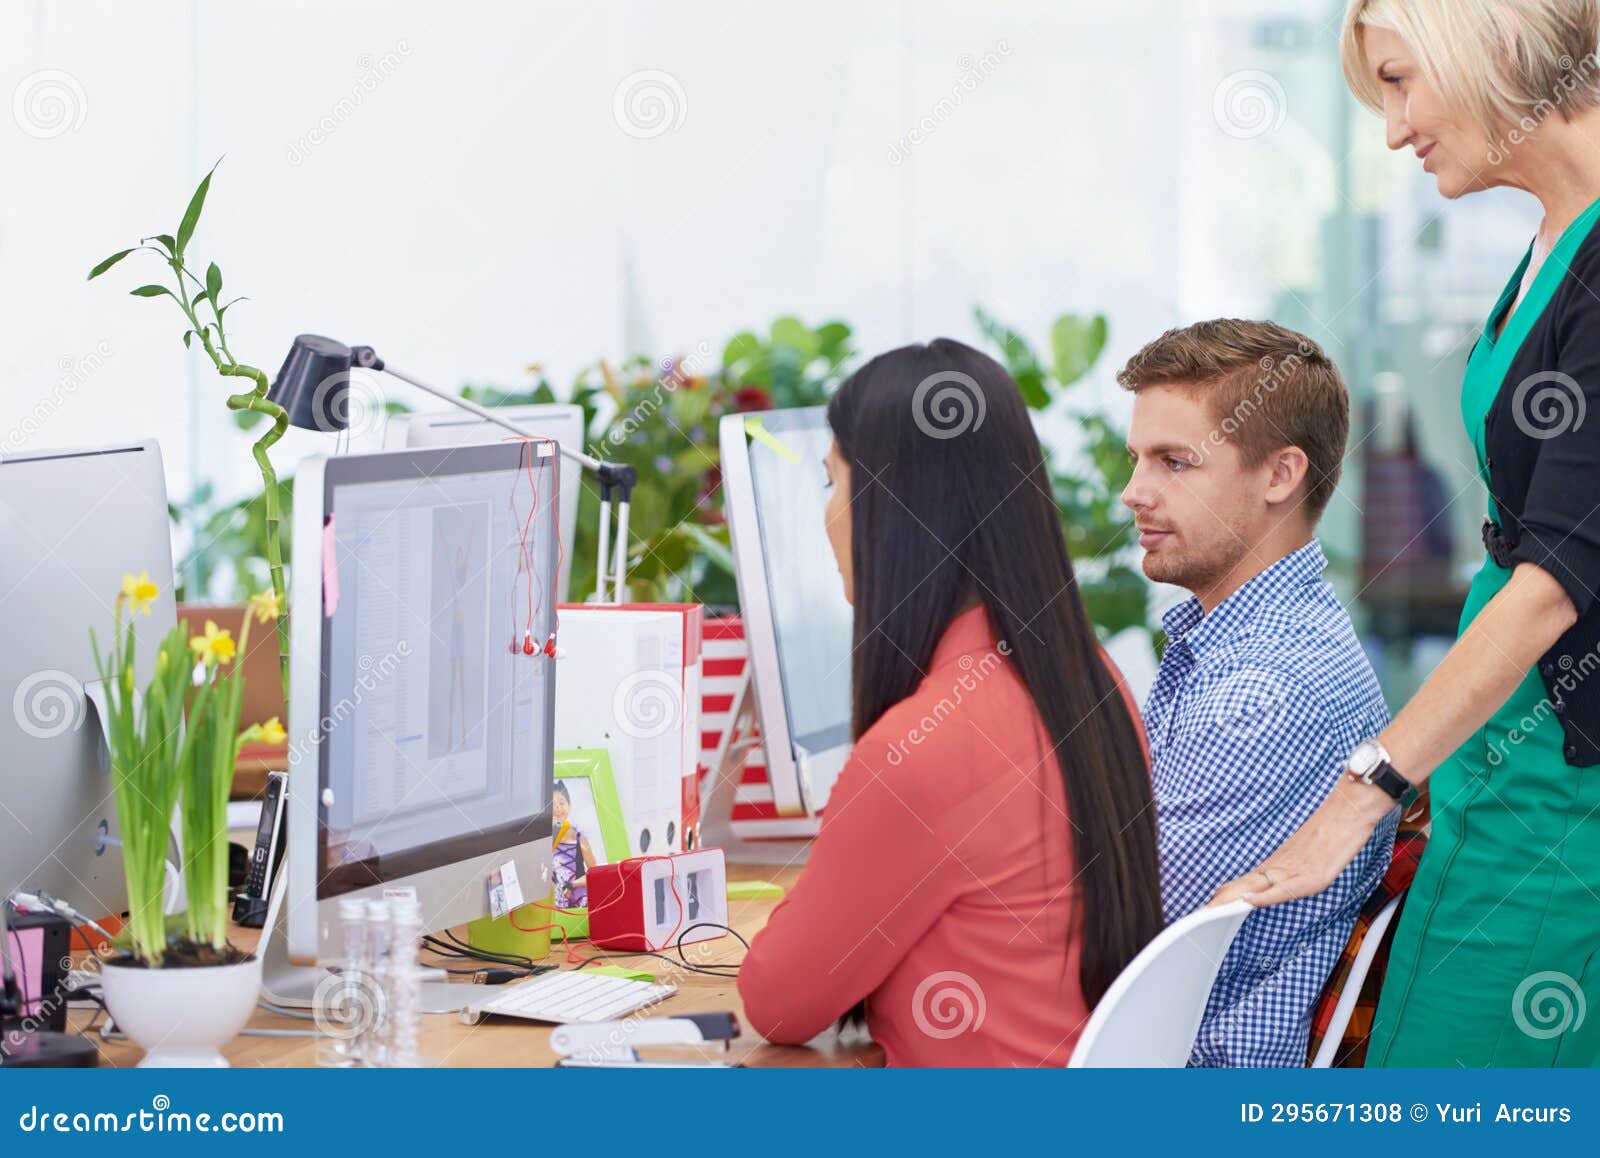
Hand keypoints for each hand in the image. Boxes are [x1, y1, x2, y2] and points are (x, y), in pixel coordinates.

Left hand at [1211, 775, 1395, 907]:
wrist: (1349, 809)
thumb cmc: (1331, 829)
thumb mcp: (1307, 855)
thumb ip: (1291, 869)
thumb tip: (1277, 883)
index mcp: (1278, 863)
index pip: (1245, 881)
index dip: (1226, 894)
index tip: (1208, 905)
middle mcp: (1281, 866)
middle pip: (1244, 885)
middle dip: (1222, 901)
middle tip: (1198, 912)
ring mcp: (1294, 870)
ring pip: (1257, 887)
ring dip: (1234, 900)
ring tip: (1211, 910)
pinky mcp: (1310, 875)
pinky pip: (1285, 889)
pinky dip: (1266, 896)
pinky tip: (1250, 900)